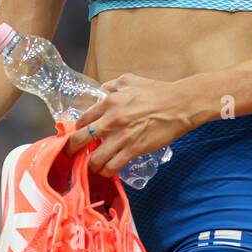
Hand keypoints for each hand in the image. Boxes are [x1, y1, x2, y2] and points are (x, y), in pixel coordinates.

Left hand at [60, 73, 198, 175]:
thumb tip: (102, 92)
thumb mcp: (130, 80)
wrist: (180, 105)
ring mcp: (122, 137)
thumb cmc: (157, 91)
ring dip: (92, 165)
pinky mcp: (134, 149)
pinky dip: (107, 171)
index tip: (76, 137)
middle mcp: (111, 120)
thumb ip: (112, 86)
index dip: (75, 131)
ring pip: (95, 159)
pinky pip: (113, 166)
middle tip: (72, 156)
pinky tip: (108, 170)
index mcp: (109, 102)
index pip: (82, 120)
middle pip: (80, 140)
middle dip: (72, 150)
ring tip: (93, 166)